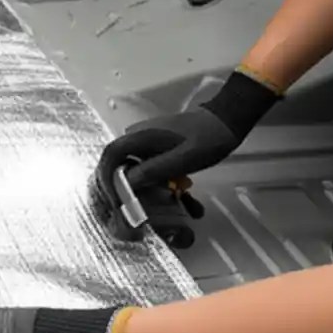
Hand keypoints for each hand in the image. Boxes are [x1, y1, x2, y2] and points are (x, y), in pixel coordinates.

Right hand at [98, 107, 240, 194]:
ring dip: (136, 189)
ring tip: (149, 208)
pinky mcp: (153, 149)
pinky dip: (150, 185)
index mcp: (140, 136)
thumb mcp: (184, 158)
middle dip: (119, 189)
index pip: (110, 156)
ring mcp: (144, 143)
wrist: (225, 121)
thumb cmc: (207, 138)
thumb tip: (126, 183)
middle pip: (115, 165)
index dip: (106, 179)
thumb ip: (154, 169)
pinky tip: (169, 197)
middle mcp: (137, 137)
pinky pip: (143, 169)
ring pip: (129, 169)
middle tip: (128, 211)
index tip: (115, 201)